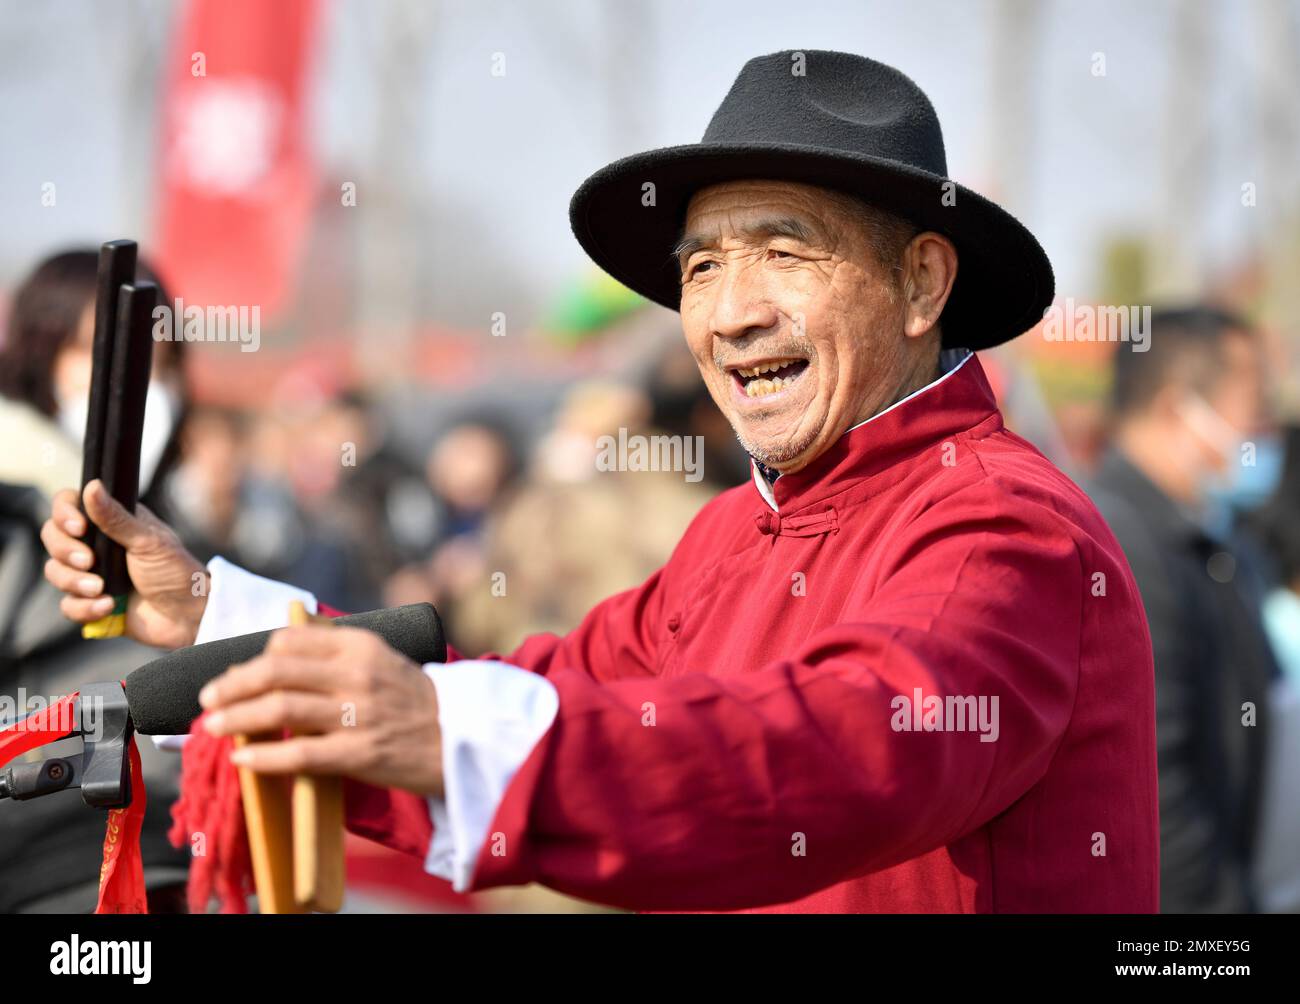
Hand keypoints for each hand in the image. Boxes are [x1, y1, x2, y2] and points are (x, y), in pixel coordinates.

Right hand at [41, 479, 208, 648]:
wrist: (188, 615)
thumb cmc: (176, 571)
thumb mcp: (149, 541)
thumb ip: (117, 517)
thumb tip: (93, 486)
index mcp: (111, 522)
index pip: (69, 505)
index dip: (64, 514)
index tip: (79, 528)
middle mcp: (96, 545)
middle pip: (52, 537)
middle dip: (65, 551)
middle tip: (89, 562)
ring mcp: (91, 574)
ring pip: (55, 572)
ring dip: (74, 582)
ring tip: (101, 589)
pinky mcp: (91, 602)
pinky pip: (68, 605)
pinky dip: (84, 607)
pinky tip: (108, 606)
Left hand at [199, 625, 443, 796]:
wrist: (463, 739)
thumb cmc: (416, 700)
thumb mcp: (382, 657)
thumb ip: (337, 649)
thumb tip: (282, 645)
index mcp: (360, 645)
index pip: (289, 641)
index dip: (253, 657)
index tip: (237, 673)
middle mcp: (356, 674)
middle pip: (274, 671)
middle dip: (232, 685)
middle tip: (208, 699)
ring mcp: (356, 714)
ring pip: (278, 709)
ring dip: (235, 717)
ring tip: (212, 727)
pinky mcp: (358, 753)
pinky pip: (298, 753)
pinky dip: (263, 755)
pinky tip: (242, 757)